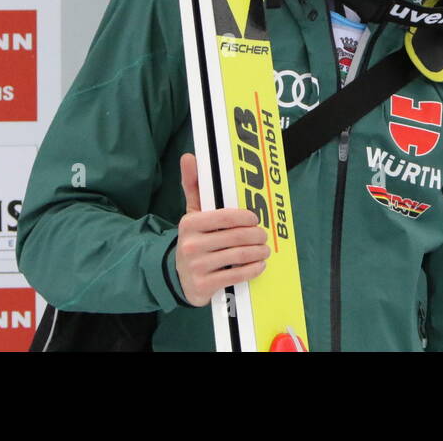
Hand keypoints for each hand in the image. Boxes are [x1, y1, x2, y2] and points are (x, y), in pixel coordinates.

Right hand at [175, 153, 269, 307]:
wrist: (178, 275)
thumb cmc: (193, 239)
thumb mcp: (192, 213)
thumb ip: (194, 185)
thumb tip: (189, 157)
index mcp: (190, 223)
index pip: (226, 216)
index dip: (246, 217)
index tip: (255, 218)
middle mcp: (191, 244)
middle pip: (236, 237)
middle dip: (256, 235)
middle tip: (264, 235)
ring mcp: (197, 266)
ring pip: (239, 256)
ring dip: (258, 252)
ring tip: (264, 250)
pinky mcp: (204, 285)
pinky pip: (236, 274)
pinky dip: (252, 269)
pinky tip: (259, 265)